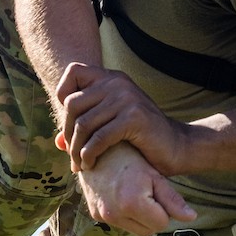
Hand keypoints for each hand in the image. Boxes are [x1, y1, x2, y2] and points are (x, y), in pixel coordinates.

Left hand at [56, 62, 187, 174]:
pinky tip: (90, 165)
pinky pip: (99, 137)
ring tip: (80, 165)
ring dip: (77, 149)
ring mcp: (127, 98)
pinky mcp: (134, 118)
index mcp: (112, 78)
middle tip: (72, 155)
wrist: (177, 148)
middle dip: (68, 133)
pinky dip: (90, 154)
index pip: (73, 71)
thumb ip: (86, 127)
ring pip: (83, 123)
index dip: (63, 94)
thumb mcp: (111, 125)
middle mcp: (118, 83)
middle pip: (72, 104)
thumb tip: (57, 142)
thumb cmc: (142, 138)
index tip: (69, 122)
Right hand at [78, 143, 195, 235]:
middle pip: (148, 231)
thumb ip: (172, 199)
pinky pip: (119, 223)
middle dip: (152, 216)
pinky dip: (124, 213)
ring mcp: (102, 216)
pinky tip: (121, 194)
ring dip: (138, 216)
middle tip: (146, 191)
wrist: (95, 147)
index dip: (164, 208)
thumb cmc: (129, 157)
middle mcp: (114, 214)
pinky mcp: (95, 215)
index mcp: (132, 203)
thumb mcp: (154, 175)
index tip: (156, 190)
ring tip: (133, 191)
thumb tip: (192, 218)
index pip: (162, 224)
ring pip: (134, 229)